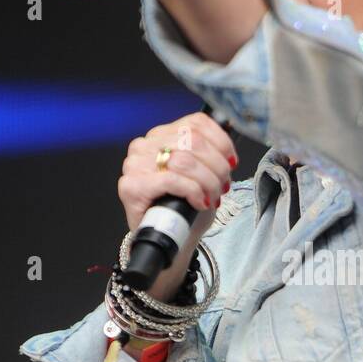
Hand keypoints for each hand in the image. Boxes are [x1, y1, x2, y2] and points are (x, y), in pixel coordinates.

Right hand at [118, 113, 239, 233]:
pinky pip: (172, 181)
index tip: (231, 161)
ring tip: (212, 196)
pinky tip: (199, 202)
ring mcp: (135, 165)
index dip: (221, 142)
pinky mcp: (132, 186)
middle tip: (223, 186)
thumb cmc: (183, 207)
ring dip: (208, 181)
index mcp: (160, 135)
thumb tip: (228, 149)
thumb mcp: (200, 174)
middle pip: (193, 141)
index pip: (195, 123)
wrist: (167, 238)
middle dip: (217, 166)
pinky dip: (193, 192)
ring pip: (185, 161)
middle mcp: (144, 145)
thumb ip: (208, 154)